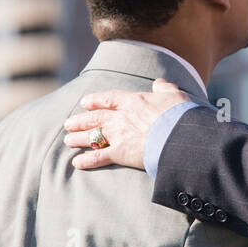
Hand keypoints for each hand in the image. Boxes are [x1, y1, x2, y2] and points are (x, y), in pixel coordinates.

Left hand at [63, 79, 192, 170]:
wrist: (179, 135)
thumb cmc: (180, 115)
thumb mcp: (175, 96)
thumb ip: (165, 88)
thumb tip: (159, 83)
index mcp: (134, 101)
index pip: (109, 98)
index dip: (96, 100)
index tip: (85, 102)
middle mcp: (121, 117)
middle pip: (95, 117)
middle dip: (80, 120)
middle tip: (68, 123)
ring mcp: (118, 135)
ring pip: (92, 135)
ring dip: (78, 138)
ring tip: (67, 140)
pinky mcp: (119, 153)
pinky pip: (98, 157)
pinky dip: (86, 160)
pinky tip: (76, 163)